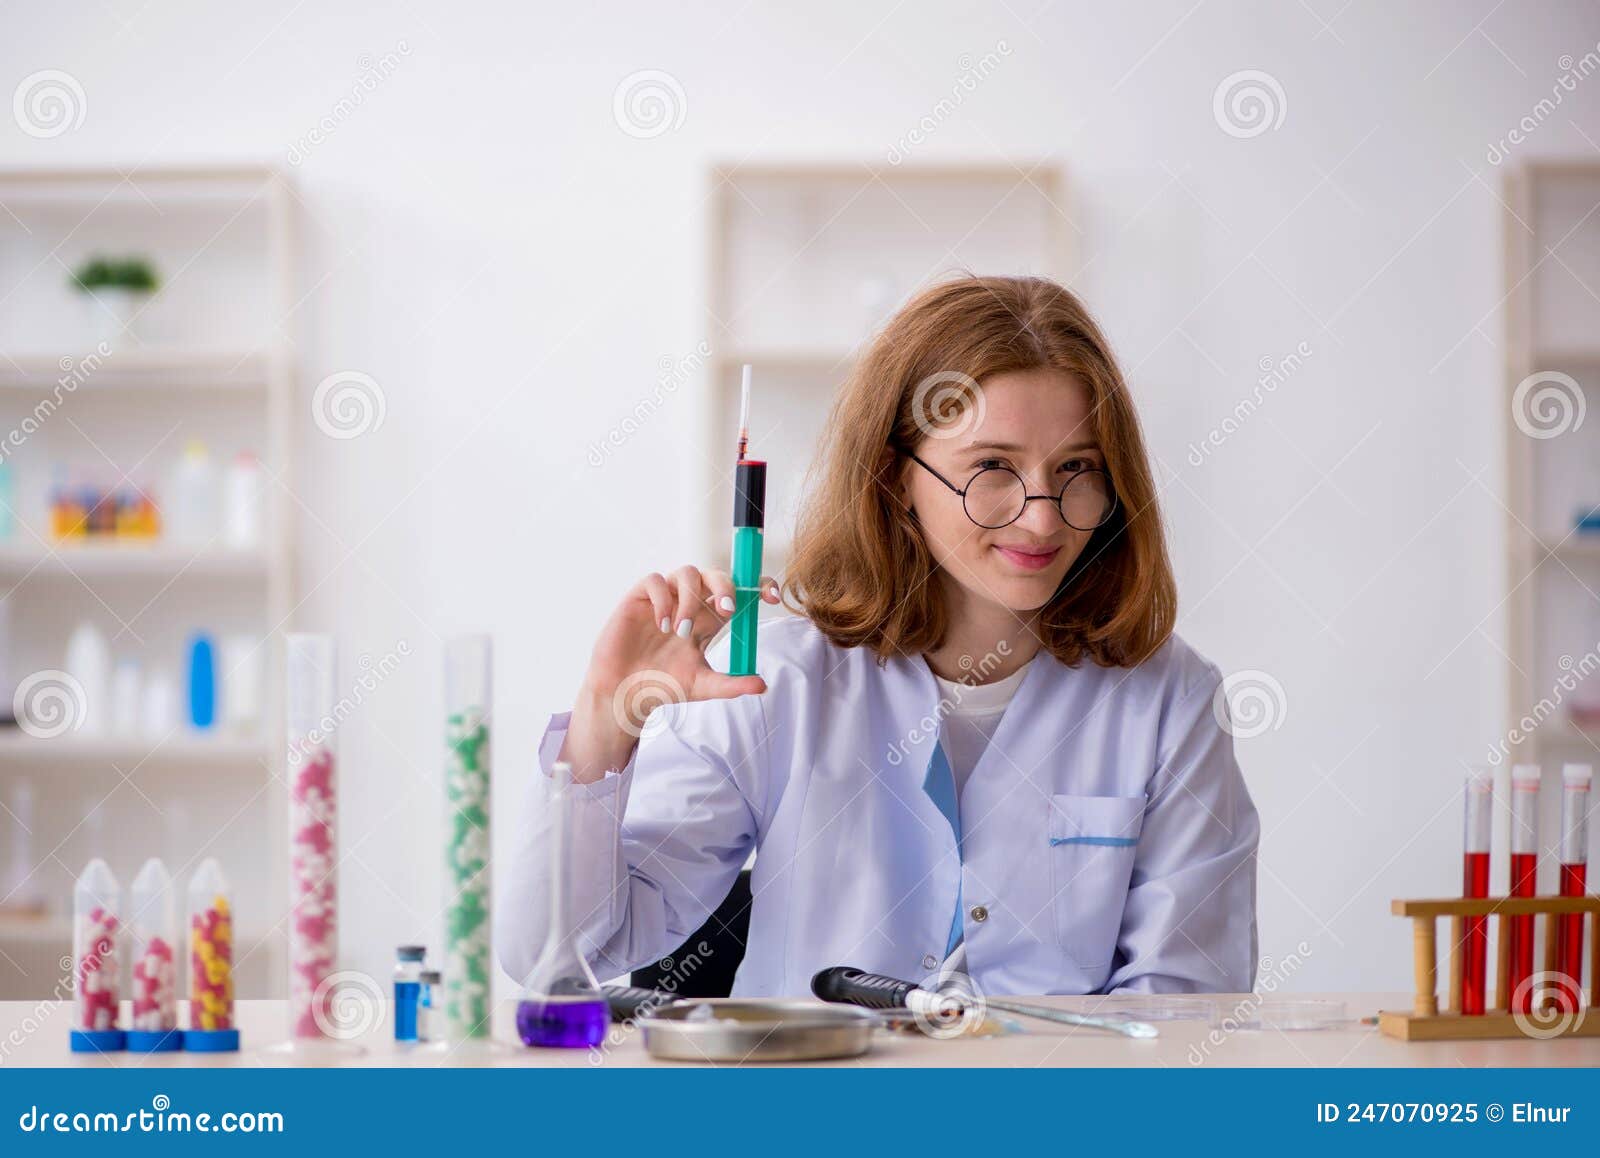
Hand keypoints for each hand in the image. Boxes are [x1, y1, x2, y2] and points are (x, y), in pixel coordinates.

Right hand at [559, 565, 780, 780]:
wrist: (625, 694)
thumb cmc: (663, 686)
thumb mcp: (703, 686)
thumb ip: (731, 684)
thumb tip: (762, 685)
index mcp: (708, 620)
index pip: (737, 592)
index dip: (756, 586)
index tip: (772, 597)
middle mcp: (690, 604)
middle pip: (715, 575)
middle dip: (725, 587)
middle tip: (726, 610)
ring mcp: (665, 599)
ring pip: (687, 573)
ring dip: (690, 599)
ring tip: (681, 631)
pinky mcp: (640, 598)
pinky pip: (656, 580)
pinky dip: (663, 599)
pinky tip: (662, 624)